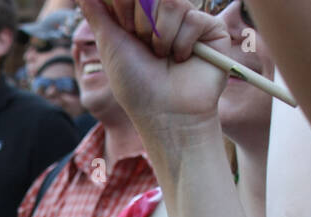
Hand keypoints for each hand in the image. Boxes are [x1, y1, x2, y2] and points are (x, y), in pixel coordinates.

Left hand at [80, 0, 231, 128]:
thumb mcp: (110, 45)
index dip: (126, 6)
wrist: (164, 112)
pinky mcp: (212, 30)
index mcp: (141, 17)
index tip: (125, 30)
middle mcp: (166, 16)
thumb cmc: (135, 84)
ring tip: (162, 56)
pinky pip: (193, 18)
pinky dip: (181, 43)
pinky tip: (181, 60)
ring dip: (160, 35)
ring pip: (173, 2)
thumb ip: (99, 14)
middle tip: (143, 46)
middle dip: (142, 22)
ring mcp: (190, 21)